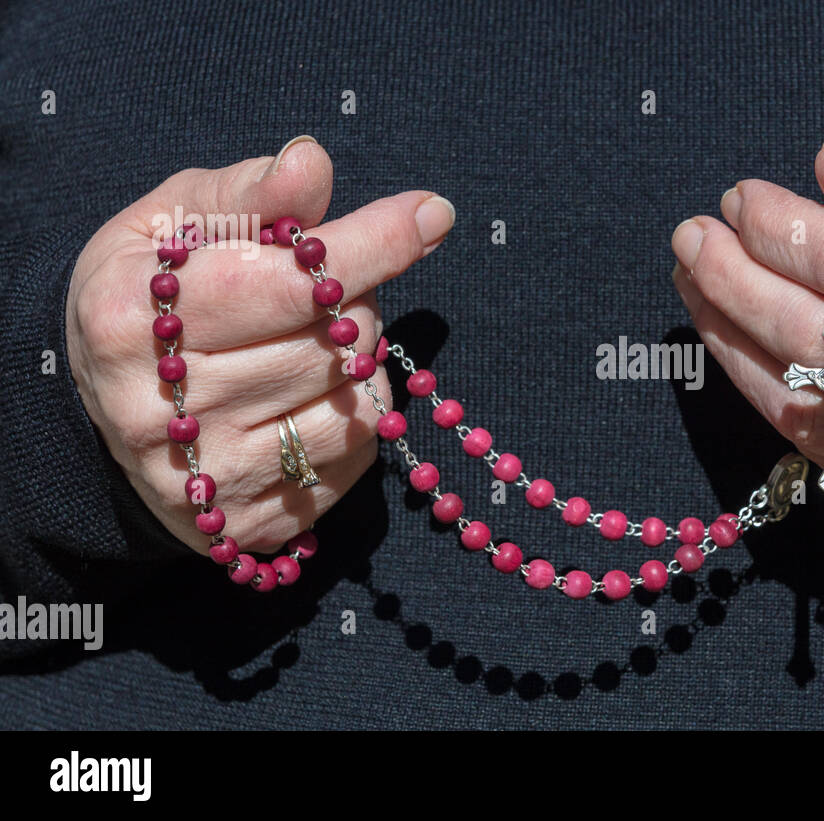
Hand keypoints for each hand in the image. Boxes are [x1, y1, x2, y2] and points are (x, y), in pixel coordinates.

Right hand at [66, 136, 455, 553]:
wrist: (112, 401)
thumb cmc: (154, 291)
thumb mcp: (176, 221)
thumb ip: (249, 193)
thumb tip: (313, 162)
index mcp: (133, 321)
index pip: (283, 284)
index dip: (369, 244)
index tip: (432, 213)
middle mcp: (163, 412)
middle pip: (331, 344)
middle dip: (352, 299)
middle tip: (323, 289)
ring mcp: (207, 479)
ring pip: (355, 407)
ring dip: (358, 362)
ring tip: (311, 342)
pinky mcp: (250, 525)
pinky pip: (355, 459)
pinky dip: (355, 416)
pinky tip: (312, 396)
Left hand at [671, 141, 823, 525]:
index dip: (781, 228)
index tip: (739, 200)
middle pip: (823, 333)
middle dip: (737, 280)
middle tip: (694, 240)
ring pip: (809, 398)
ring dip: (732, 336)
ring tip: (698, 282)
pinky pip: (820, 445)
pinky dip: (762, 390)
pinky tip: (734, 341)